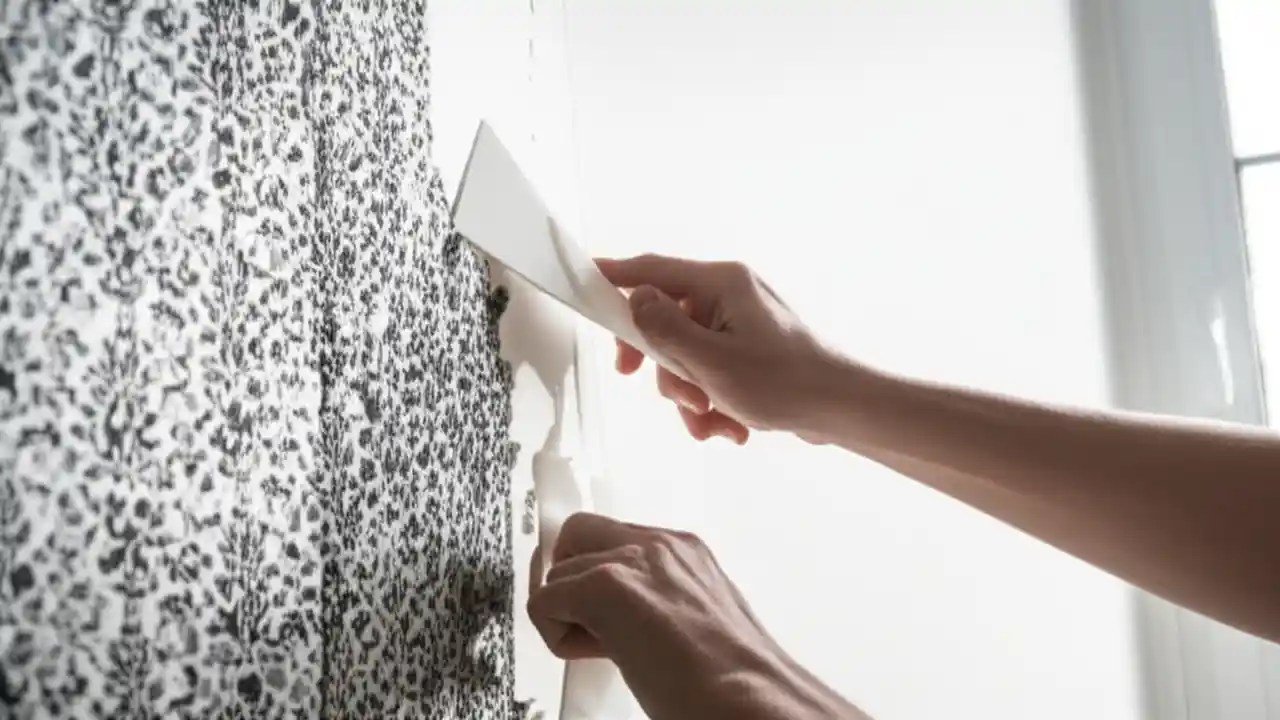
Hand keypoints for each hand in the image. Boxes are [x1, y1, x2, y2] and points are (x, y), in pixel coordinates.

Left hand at [527, 512, 865, 719]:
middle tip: (594, 626)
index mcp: (684, 551)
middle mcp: (659, 545)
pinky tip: (601, 657)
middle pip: (576, 534)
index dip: (598, 576)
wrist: (750, 699)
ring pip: (557, 573)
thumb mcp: (699, 618)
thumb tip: (626, 618)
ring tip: (612, 652)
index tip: (611, 618)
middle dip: (570, 577)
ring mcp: (631, 560)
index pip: (613, 539)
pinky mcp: (605, 587)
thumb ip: (662, 600)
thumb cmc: (734, 679)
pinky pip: (543, 603)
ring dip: (569, 616)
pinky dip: (558, 637)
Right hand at [597, 255, 842, 443]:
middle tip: (660, 390)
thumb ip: (665, 330)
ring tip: (711, 420)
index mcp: (722, 283)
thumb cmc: (786, 384)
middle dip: (663, 366)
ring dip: (688, 393)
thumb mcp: (711, 362)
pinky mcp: (748, 350)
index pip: (653, 270)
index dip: (614, 277)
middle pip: (664, 319)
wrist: (844, 409)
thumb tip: (635, 299)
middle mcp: (730, 294)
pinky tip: (727, 427)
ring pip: (684, 354)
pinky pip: (708, 370)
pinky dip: (710, 401)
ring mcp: (740, 322)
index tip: (583, 284)